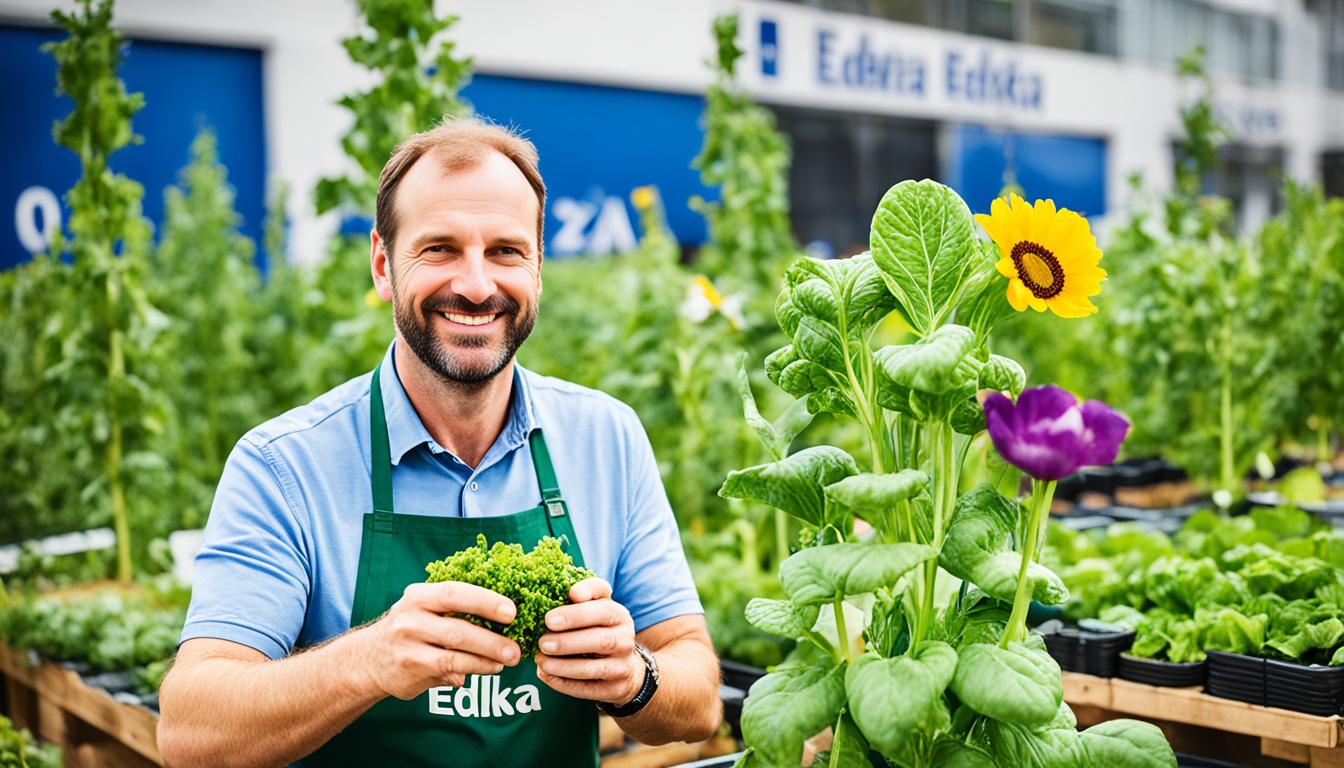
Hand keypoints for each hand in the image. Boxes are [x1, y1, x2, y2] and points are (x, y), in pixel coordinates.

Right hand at [360, 582, 521, 699]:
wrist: (369, 659)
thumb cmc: (411, 627)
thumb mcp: (426, 608)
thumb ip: (457, 609)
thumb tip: (503, 615)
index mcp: (419, 596)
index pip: (454, 593)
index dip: (485, 601)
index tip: (511, 611)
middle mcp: (411, 618)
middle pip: (458, 628)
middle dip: (492, 639)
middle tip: (516, 647)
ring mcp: (409, 646)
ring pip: (455, 654)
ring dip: (487, 658)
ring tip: (509, 659)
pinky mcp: (411, 669)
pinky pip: (449, 670)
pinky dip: (475, 669)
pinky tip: (491, 668)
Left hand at [534, 577, 642, 705]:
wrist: (624, 667)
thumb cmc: (597, 629)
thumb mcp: (594, 607)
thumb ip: (584, 594)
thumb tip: (572, 592)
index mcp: (619, 614)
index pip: (603, 608)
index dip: (577, 613)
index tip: (549, 618)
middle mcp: (626, 639)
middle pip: (602, 640)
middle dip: (568, 642)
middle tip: (542, 642)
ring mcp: (623, 665)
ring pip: (597, 668)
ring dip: (565, 666)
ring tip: (540, 661)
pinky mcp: (617, 688)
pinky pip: (590, 689)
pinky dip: (566, 684)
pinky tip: (546, 675)